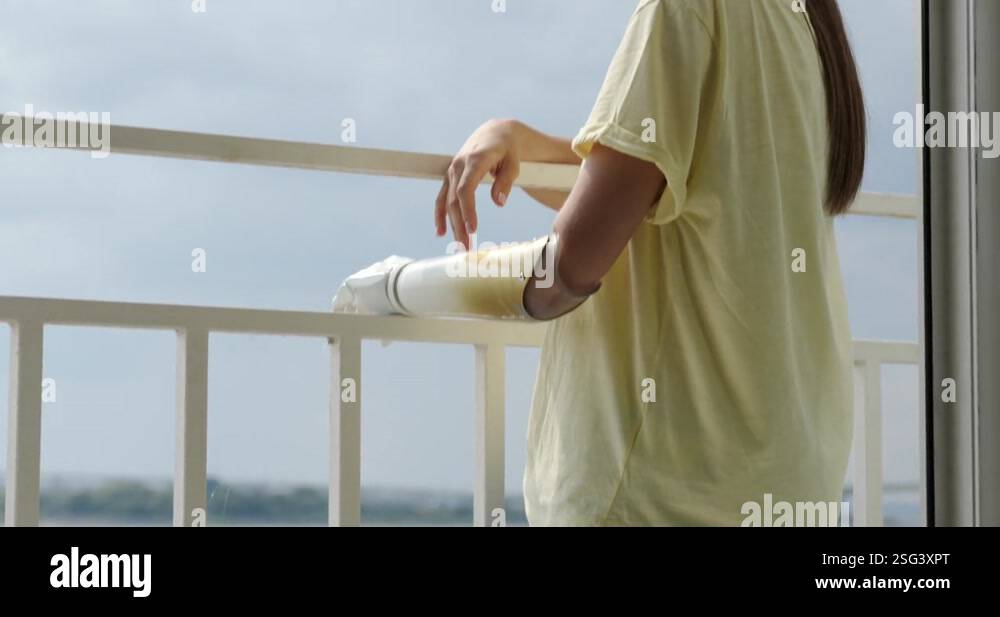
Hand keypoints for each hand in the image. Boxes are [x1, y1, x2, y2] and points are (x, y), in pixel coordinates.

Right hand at [435, 119, 521, 248]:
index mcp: (474, 160)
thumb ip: (506, 182)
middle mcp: (458, 165)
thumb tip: (499, 203)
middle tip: (467, 247)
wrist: (495, 133)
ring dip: (452, 225)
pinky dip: (440, 215)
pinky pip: (442, 197)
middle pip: (455, 200)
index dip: (468, 211)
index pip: (466, 189)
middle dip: (460, 225)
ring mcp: (452, 171)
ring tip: (460, 246)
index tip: (473, 229)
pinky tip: (441, 232)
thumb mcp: (514, 163)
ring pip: (447, 202)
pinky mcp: (450, 177)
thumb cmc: (508, 149)